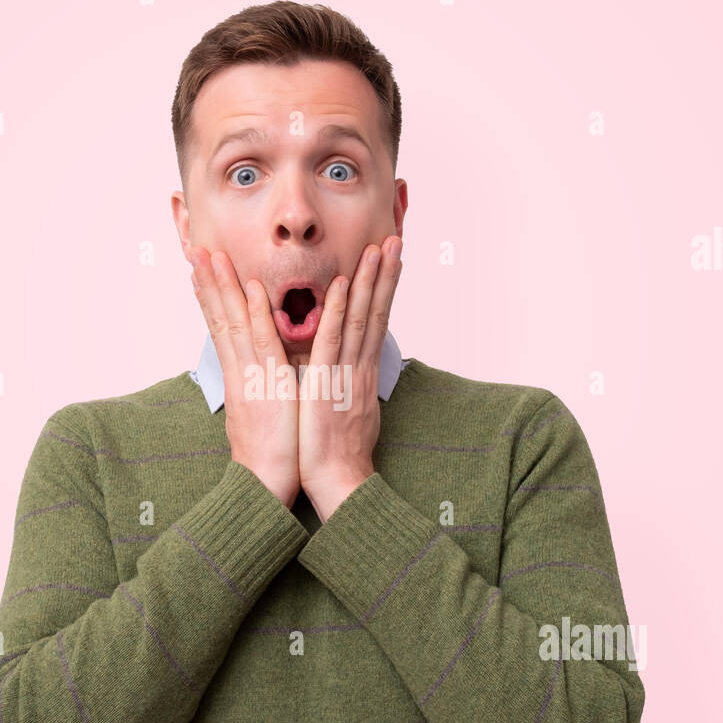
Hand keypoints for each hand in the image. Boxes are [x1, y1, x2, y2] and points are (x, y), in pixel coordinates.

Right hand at [189, 246, 299, 507]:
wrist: (265, 486)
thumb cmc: (271, 455)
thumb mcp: (261, 414)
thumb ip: (258, 389)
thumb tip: (258, 376)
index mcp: (239, 378)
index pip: (221, 329)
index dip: (211, 298)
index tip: (203, 271)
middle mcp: (239, 372)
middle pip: (220, 318)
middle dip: (208, 283)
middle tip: (197, 249)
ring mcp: (251, 377)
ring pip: (235, 323)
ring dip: (224, 287)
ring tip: (213, 255)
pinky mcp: (268, 386)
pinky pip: (263, 343)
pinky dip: (257, 314)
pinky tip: (252, 288)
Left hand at [298, 235, 402, 521]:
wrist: (339, 484)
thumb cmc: (337, 455)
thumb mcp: (348, 412)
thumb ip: (350, 387)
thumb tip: (354, 374)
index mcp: (361, 375)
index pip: (376, 323)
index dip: (384, 289)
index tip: (390, 260)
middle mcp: (360, 369)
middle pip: (376, 313)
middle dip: (386, 274)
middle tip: (394, 239)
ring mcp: (346, 375)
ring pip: (360, 319)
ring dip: (369, 281)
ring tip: (378, 248)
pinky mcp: (328, 385)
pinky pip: (333, 341)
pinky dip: (339, 312)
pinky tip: (344, 286)